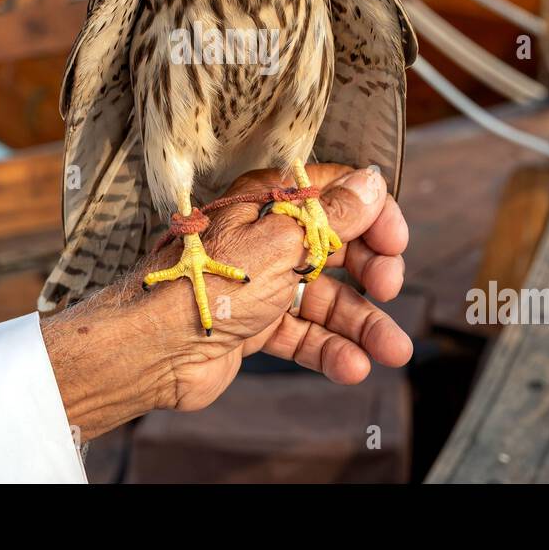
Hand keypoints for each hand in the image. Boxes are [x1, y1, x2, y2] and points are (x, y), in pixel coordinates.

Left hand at [40, 165, 411, 441]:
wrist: (154, 347)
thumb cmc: (207, 282)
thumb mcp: (281, 240)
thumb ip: (332, 215)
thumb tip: (372, 183)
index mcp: (269, 203)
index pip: (336, 195)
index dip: (373, 215)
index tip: (394, 242)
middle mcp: (266, 238)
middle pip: (338, 247)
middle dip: (372, 269)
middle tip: (389, 287)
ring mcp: (262, 284)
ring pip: (326, 298)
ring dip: (363, 324)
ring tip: (393, 351)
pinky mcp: (255, 326)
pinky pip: (304, 334)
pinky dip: (331, 350)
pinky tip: (353, 367)